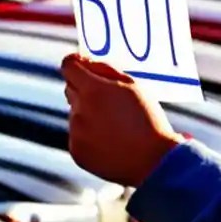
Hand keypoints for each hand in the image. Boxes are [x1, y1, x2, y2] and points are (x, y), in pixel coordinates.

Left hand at [61, 54, 185, 187]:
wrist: (152, 160)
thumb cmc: (147, 119)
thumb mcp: (133, 86)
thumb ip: (106, 70)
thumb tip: (85, 61)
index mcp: (93, 90)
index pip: (69, 67)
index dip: (75, 63)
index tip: (81, 64)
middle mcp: (78, 110)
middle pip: (71, 89)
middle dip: (85, 89)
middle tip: (107, 98)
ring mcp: (75, 132)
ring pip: (75, 114)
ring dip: (88, 114)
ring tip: (115, 125)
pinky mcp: (76, 151)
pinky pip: (77, 136)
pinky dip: (89, 135)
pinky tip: (110, 140)